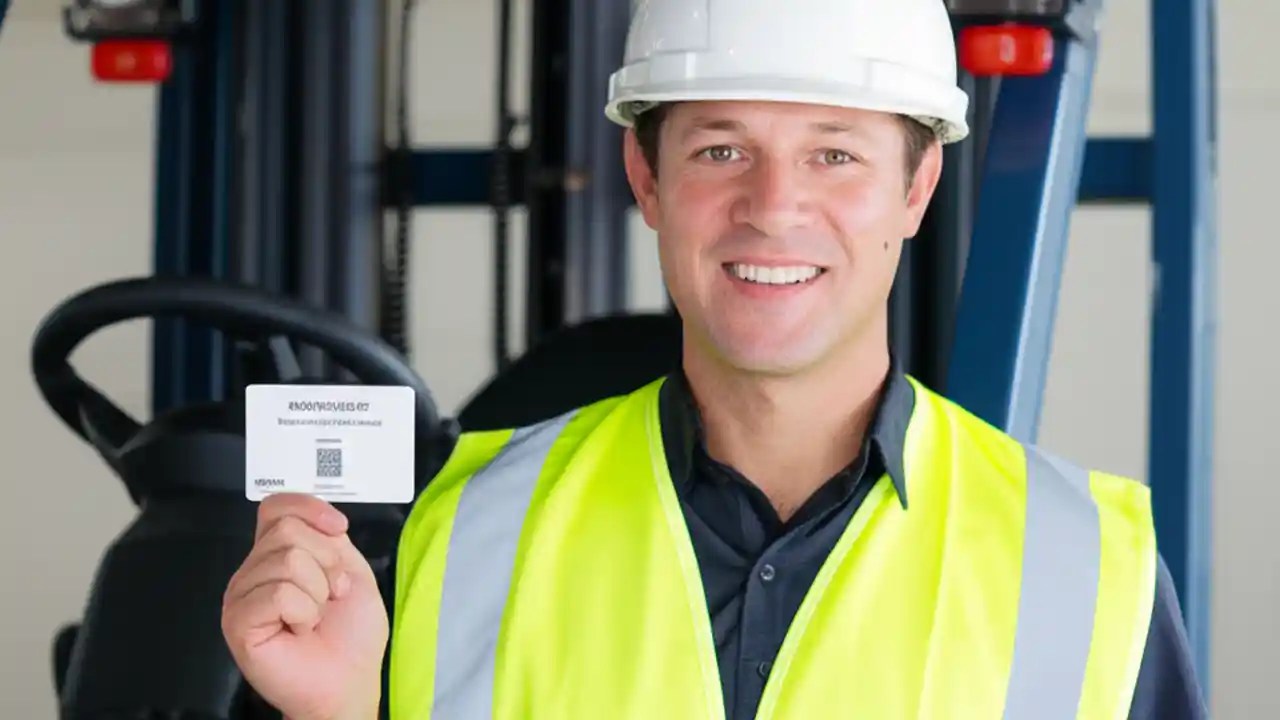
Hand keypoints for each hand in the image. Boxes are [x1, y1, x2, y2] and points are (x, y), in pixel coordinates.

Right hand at [222, 494, 387, 719]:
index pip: (277, 506)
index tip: (339, 531)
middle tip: (329, 596)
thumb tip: (319, 516)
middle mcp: (253, 570)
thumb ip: (330, 538)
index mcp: (276, 554)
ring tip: (313, 618)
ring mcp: (241, 595)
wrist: (348, 680)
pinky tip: (300, 630)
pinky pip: (279, 593)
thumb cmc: (350, 635)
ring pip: (287, 560)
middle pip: (288, 530)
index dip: (309, 509)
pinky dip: (304, 612)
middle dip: (326, 563)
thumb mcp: (352, 570)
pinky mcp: (238, 621)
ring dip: (318, 592)